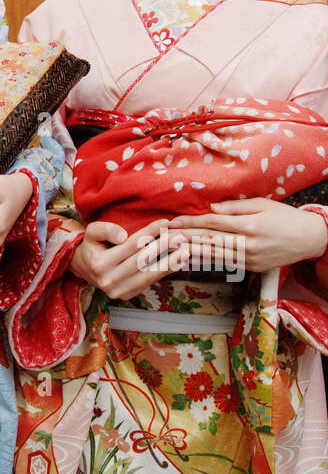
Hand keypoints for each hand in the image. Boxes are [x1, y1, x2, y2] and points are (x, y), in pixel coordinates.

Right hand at [69, 218, 189, 299]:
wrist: (83, 268)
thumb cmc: (91, 246)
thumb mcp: (91, 232)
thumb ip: (106, 229)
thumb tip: (123, 235)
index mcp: (100, 264)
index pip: (130, 245)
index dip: (149, 233)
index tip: (165, 222)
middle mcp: (109, 281)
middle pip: (142, 261)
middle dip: (163, 247)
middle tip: (180, 236)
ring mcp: (118, 292)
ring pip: (148, 276)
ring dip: (169, 263)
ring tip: (184, 252)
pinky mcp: (127, 296)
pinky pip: (148, 284)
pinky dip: (164, 273)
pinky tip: (176, 263)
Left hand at [168, 198, 327, 273]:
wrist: (309, 239)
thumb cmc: (285, 217)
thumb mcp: (262, 204)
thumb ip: (235, 207)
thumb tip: (211, 207)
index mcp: (249, 226)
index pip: (212, 224)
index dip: (191, 223)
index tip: (173, 222)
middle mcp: (247, 245)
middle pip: (209, 241)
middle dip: (184, 238)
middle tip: (164, 236)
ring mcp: (249, 260)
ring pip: (214, 256)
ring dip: (190, 252)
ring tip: (171, 248)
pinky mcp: (251, 269)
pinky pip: (224, 264)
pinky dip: (206, 261)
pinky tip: (191, 259)